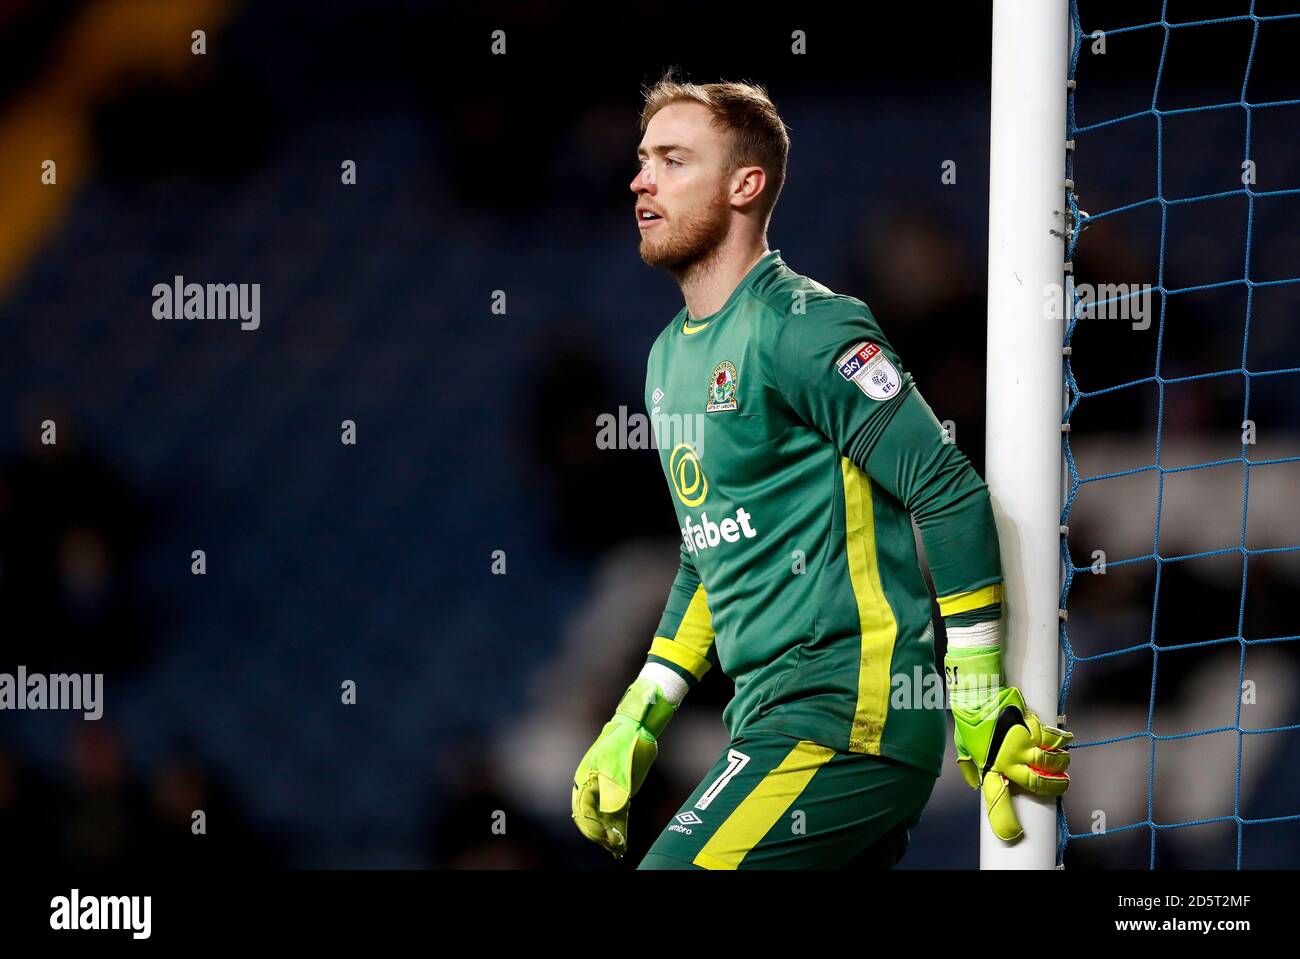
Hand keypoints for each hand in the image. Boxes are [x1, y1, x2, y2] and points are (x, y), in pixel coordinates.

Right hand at [571, 677, 674, 857]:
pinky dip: (618, 828)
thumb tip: (613, 809)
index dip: (593, 828)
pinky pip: (615, 815)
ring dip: (610, 835)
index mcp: (584, 779)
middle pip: (591, 818)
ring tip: (618, 849)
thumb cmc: (623, 740)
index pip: (583, 811)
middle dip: (601, 835)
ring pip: (603, 819)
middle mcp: (591, 787)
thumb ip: (614, 786)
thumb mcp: (618, 762)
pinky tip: (622, 842)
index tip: (605, 839)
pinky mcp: (620, 792)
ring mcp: (605, 790)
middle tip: (614, 847)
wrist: (635, 725)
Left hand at [952, 686, 1071, 841]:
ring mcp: (1022, 744)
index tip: (1012, 833)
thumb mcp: (963, 745)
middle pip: (1039, 784)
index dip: (1005, 818)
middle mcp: (1009, 760)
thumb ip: (969, 766)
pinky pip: (1051, 737)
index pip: (998, 798)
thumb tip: (974, 783)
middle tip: (1061, 783)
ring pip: (1050, 761)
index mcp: (992, 766)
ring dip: (1061, 763)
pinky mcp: (1030, 727)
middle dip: (1055, 787)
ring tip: (1062, 760)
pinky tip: (1064, 737)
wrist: (976, 694)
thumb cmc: (969, 719)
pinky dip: (1061, 738)